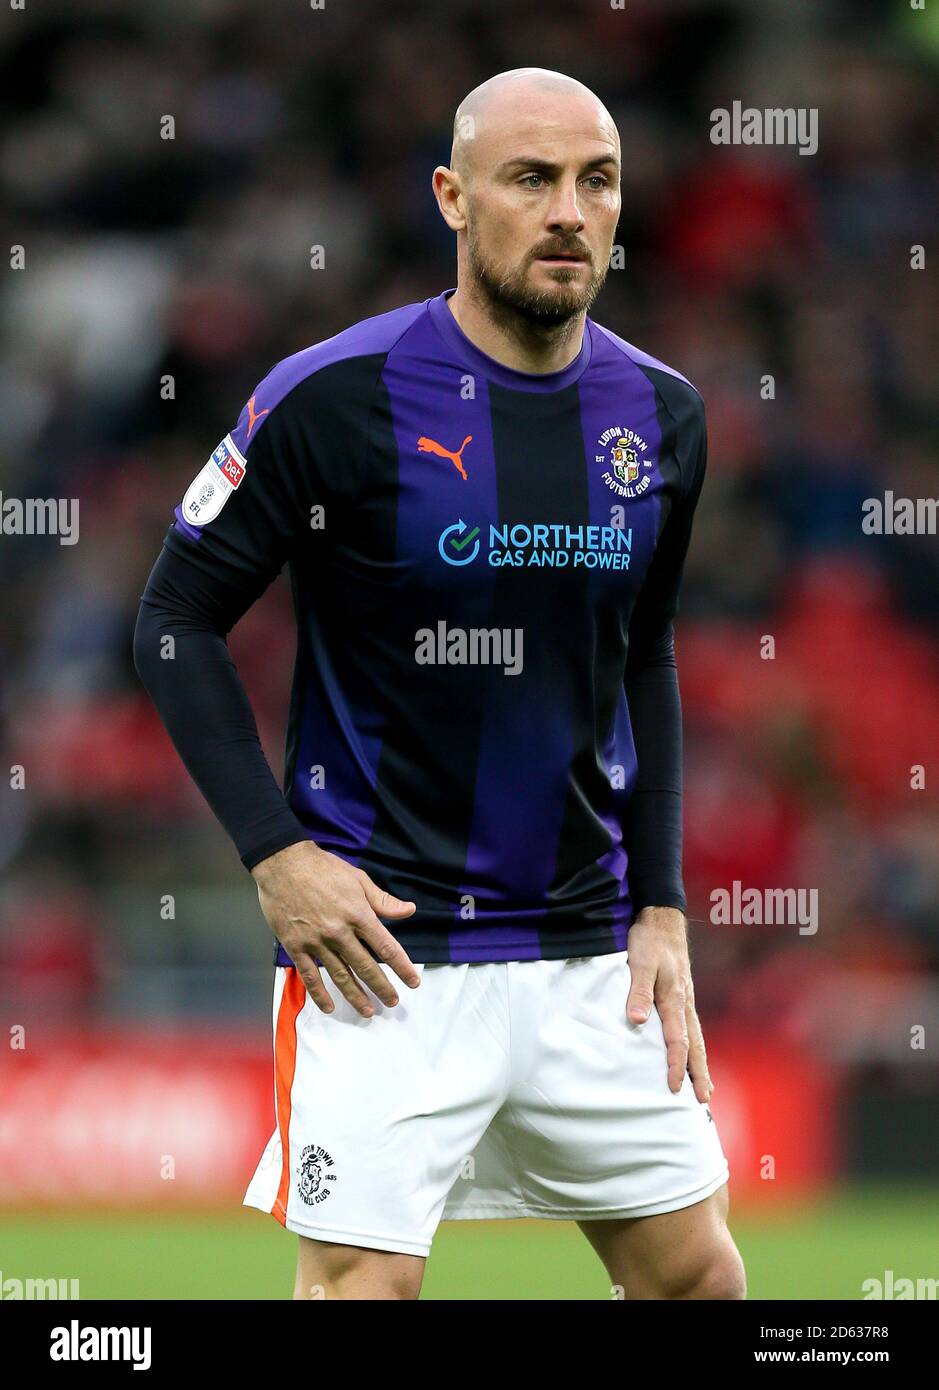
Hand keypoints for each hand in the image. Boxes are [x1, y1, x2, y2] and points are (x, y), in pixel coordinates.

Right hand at [252, 840, 419, 1017]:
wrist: (283, 863)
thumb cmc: (323, 868)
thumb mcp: (358, 879)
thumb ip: (382, 900)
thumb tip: (409, 910)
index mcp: (358, 913)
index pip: (385, 946)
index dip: (401, 966)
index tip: (413, 982)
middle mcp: (339, 931)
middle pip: (365, 966)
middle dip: (382, 987)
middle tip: (393, 1002)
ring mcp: (316, 941)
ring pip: (340, 975)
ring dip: (355, 995)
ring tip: (368, 1011)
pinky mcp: (296, 946)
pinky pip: (309, 975)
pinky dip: (319, 993)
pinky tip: (329, 1006)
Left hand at [625, 906, 712, 1102]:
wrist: (662, 918)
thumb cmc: (650, 941)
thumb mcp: (639, 964)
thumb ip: (638, 992)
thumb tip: (637, 1022)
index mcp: (675, 999)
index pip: (677, 1041)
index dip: (676, 1066)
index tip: (675, 1089)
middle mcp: (685, 1003)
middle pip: (695, 1045)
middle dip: (699, 1074)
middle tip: (704, 1100)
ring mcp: (686, 999)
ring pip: (697, 1038)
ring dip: (701, 1064)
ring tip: (706, 1088)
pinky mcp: (682, 994)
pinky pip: (691, 1028)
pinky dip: (695, 1047)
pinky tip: (693, 1054)